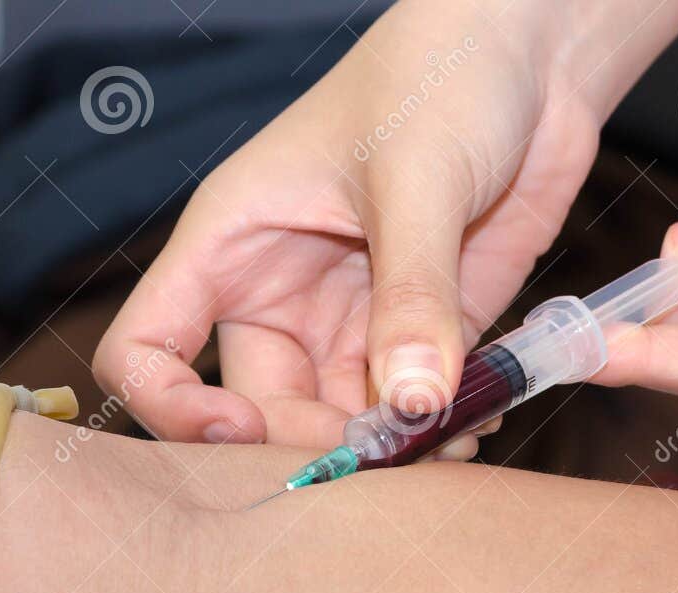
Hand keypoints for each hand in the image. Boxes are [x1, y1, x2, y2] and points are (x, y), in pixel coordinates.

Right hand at [96, 1, 677, 449]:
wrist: (531, 51)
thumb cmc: (440, 73)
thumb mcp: (417, 177)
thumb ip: (415, 294)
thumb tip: (415, 403)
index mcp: (231, 244)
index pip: (146, 347)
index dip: (173, 406)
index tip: (243, 433)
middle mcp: (277, 293)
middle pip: (257, 411)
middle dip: (312, 445)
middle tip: (383, 457)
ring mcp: (346, 320)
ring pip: (338, 423)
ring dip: (385, 451)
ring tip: (447, 445)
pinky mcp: (415, 334)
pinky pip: (408, 409)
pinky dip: (437, 431)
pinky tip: (477, 419)